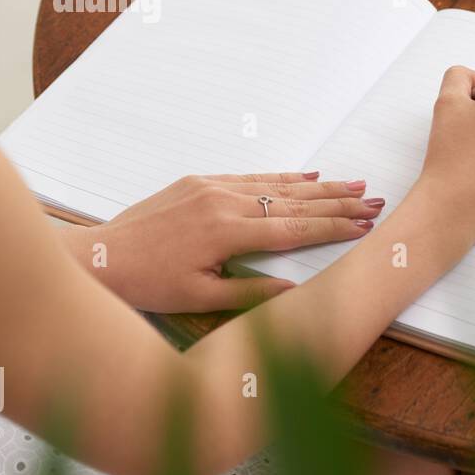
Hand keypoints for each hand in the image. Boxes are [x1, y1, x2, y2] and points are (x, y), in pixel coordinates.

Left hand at [61, 172, 384, 312]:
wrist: (101, 257)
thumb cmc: (148, 284)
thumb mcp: (201, 299)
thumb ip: (251, 294)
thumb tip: (295, 291)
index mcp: (228, 233)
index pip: (295, 229)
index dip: (334, 227)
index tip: (365, 225)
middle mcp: (224, 202)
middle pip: (295, 201)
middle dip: (338, 201)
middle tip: (373, 198)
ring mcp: (212, 187)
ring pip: (276, 185)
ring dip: (318, 186)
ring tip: (352, 184)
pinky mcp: (199, 181)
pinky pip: (251, 177)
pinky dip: (281, 177)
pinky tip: (306, 175)